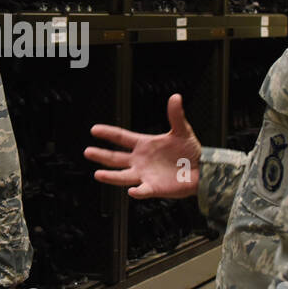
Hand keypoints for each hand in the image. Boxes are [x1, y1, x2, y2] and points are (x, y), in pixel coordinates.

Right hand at [84, 93, 200, 198]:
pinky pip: (143, 190)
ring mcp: (145, 175)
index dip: (108, 133)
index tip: (94, 130)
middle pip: (116, 158)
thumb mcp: (182, 131)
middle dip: (101, 155)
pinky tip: (131, 191)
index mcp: (144, 145)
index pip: (121, 138)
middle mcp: (140, 160)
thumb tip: (176, 97)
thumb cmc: (189, 150)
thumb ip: (176, 115)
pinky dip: (137, 192)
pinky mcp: (153, 188)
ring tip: (98, 174)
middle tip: (87, 152)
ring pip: (123, 176)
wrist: (200, 169)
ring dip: (111, 176)